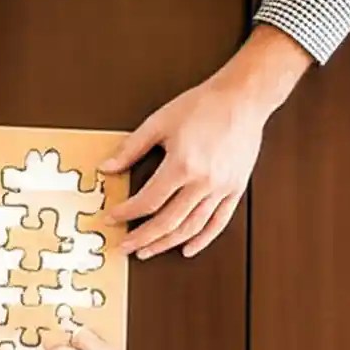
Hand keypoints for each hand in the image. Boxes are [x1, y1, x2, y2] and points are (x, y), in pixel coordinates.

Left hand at [101, 25, 310, 258]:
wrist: (243, 98)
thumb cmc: (203, 106)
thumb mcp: (159, 122)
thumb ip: (130, 149)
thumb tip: (107, 168)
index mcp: (183, 165)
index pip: (148, 201)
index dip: (127, 213)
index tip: (112, 218)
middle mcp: (204, 182)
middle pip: (168, 222)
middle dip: (142, 238)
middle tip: (125, 246)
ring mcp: (222, 188)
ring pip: (192, 227)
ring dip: (167, 243)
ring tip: (148, 251)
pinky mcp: (235, 189)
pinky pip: (218, 222)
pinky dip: (202, 239)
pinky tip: (187, 248)